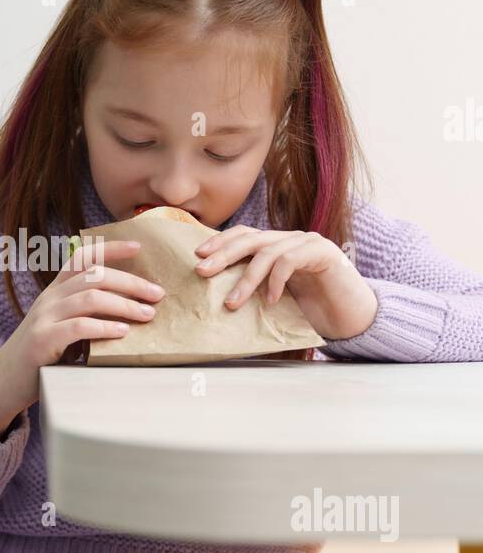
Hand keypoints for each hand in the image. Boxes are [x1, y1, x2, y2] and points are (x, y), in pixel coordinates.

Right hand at [0, 240, 165, 414]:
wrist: (4, 381)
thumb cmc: (42, 356)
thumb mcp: (63, 327)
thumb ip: (86, 315)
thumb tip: (130, 311)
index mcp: (55, 291)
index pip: (82, 258)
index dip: (110, 248)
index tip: (138, 246)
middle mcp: (49, 298)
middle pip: (94, 276)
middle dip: (131, 282)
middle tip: (157, 294)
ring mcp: (44, 317)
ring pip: (90, 298)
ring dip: (124, 305)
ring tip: (147, 314)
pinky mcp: (42, 340)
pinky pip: (78, 327)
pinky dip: (104, 327)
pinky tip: (122, 333)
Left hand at [193, 227, 377, 340]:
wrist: (354, 318)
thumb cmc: (313, 311)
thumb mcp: (276, 299)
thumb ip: (254, 290)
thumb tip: (217, 300)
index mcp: (278, 246)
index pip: (244, 234)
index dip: (220, 241)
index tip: (197, 256)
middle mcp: (291, 240)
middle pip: (250, 238)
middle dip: (223, 254)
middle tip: (202, 272)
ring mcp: (308, 243)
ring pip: (267, 251)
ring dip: (246, 278)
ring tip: (232, 303)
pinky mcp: (324, 253)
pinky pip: (290, 260)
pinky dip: (275, 280)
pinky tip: (270, 301)